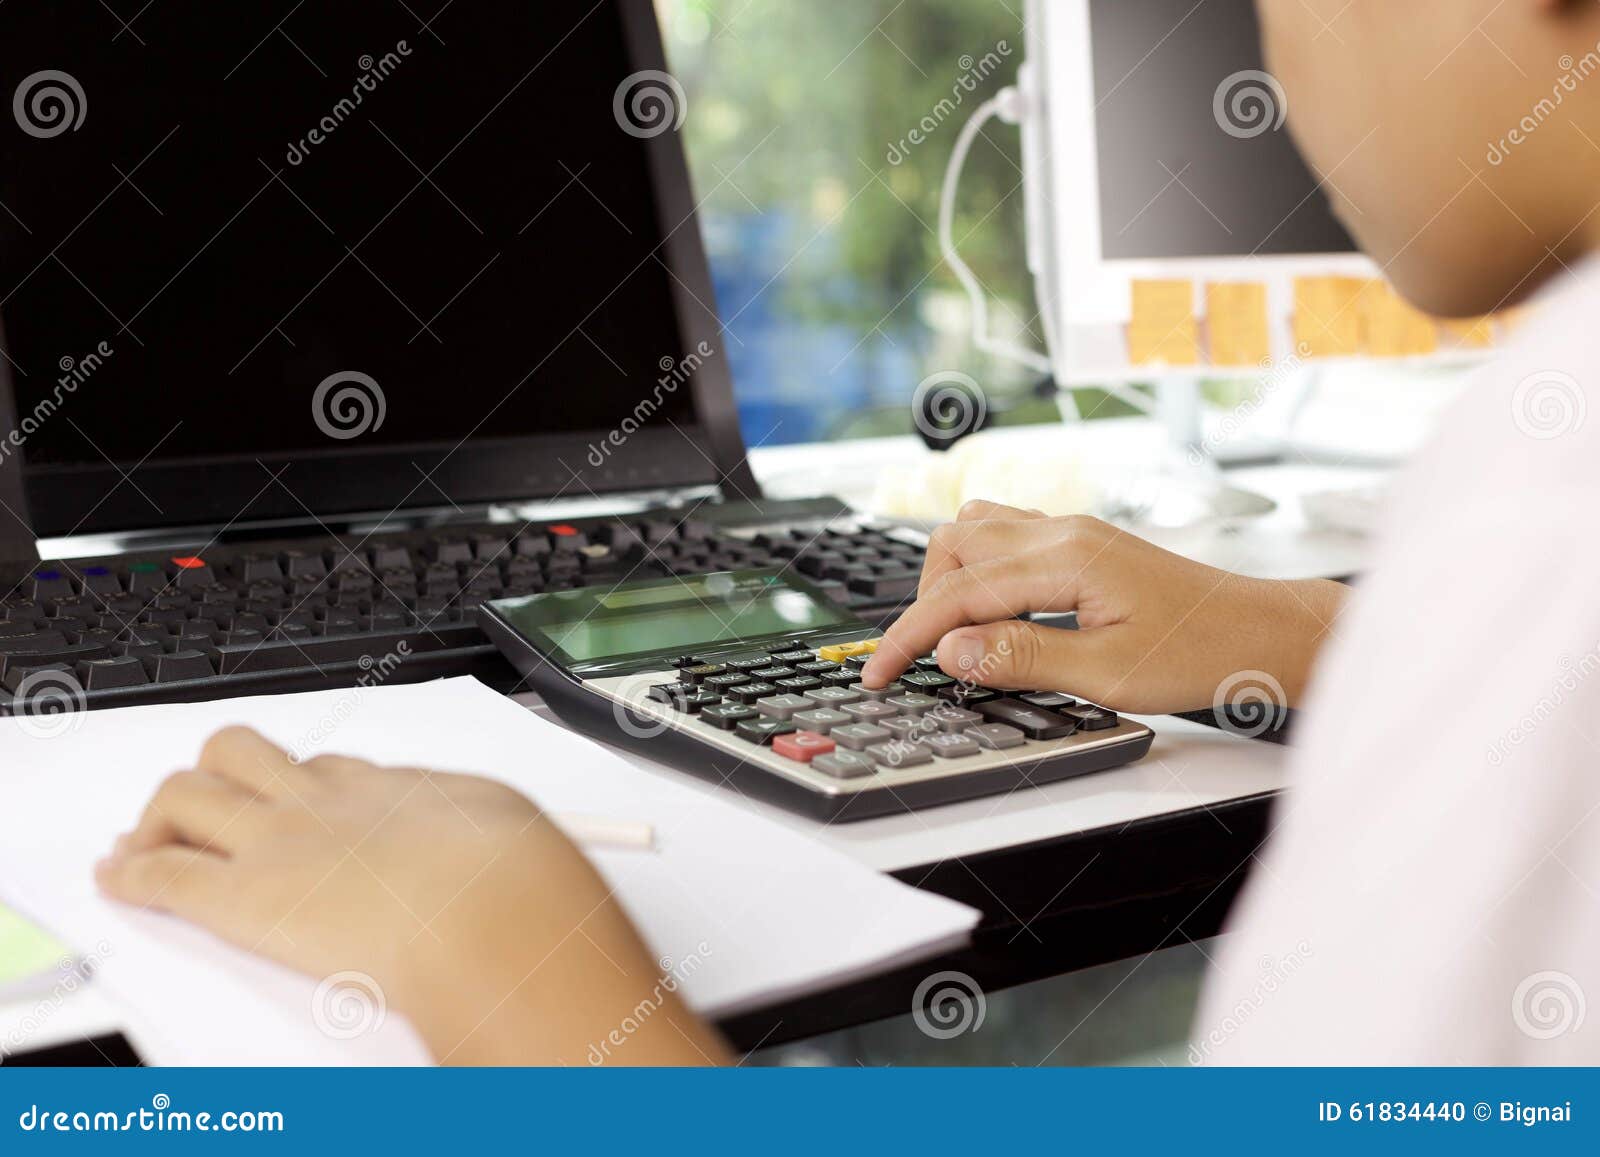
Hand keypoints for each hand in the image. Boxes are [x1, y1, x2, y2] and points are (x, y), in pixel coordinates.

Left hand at [94, 726, 727, 1065]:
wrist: (497, 912)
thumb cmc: (519, 880)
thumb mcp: (509, 829)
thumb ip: (474, 825)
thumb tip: (485, 835)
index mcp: (392, 788)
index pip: (322, 768)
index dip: (298, 785)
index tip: (293, 805)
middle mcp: (326, 802)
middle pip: (243, 754)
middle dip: (219, 775)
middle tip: (212, 807)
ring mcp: (279, 843)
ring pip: (188, 792)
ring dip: (166, 815)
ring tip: (154, 841)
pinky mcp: (242, 897)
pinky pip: (162, 870)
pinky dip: (130, 871)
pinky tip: (119, 876)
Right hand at [860, 501, 1346, 713]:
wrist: (1263, 633)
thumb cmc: (1203, 653)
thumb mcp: (1109, 673)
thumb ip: (1023, 657)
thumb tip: (951, 650)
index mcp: (1068, 558)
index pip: (960, 593)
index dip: (910, 635)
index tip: (880, 672)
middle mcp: (1064, 532)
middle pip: (955, 545)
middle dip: (923, 603)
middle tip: (920, 661)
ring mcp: (1073, 532)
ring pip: (976, 530)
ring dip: (950, 579)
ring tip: (954, 636)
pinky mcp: (1083, 544)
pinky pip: (1006, 537)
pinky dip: (979, 570)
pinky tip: (991, 611)